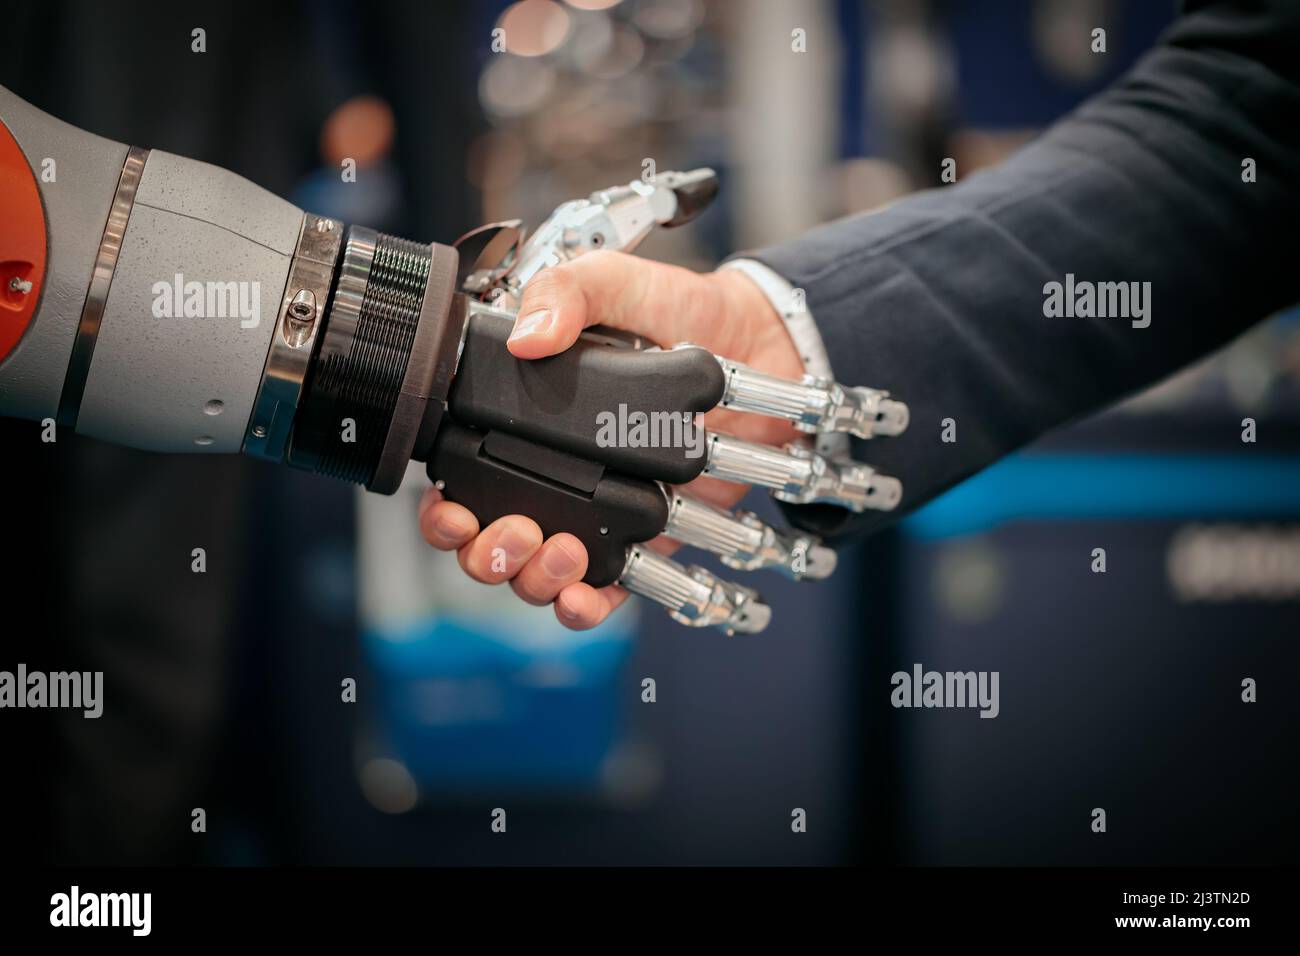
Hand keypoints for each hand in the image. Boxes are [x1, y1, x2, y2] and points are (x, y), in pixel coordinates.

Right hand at [418, 250, 803, 628]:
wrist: (761, 344)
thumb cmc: (680, 311)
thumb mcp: (616, 282)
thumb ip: (568, 292)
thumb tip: (526, 338)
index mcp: (525, 420)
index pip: (458, 477)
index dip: (443, 508)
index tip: (453, 511)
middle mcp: (551, 473)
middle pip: (488, 541)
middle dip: (486, 554)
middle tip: (515, 535)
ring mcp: (596, 510)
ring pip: (537, 573)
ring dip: (534, 579)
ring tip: (562, 555)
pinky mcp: (643, 537)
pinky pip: (604, 589)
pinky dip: (586, 606)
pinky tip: (584, 598)